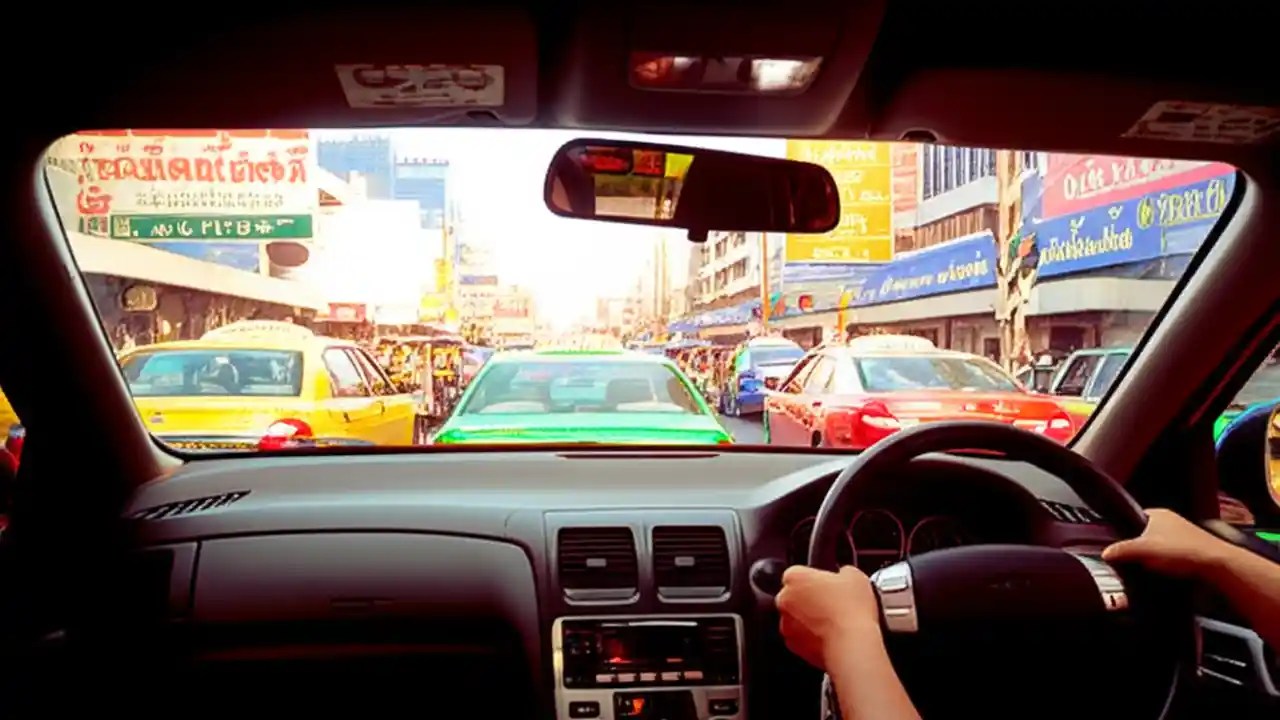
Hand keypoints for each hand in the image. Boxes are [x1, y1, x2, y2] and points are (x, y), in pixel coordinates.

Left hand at [776, 565, 880, 670]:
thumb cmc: (851, 608)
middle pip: (794, 596)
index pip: (799, 573)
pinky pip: (800, 638)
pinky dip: (811, 638)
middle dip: (810, 600)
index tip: (828, 586)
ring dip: (809, 620)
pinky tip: (830, 638)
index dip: (816, 579)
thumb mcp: (854, 577)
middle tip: (832, 605)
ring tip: (834, 623)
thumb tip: (843, 575)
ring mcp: (786, 624)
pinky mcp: (793, 645)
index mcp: (794, 576)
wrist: (852, 644)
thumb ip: (842, 572)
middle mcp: (784, 599)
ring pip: (796, 619)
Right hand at [1102, 508, 1229, 578]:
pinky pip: (1171, 559)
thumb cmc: (1184, 551)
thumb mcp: (1143, 550)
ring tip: (1152, 569)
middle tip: (1133, 561)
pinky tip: (1166, 574)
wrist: (1217, 567)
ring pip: (1159, 549)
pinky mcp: (1191, 553)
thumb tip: (1106, 553)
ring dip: (1154, 560)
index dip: (1124, 533)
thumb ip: (1121, 550)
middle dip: (1139, 549)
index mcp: (1158, 514)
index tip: (1118, 546)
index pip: (1133, 519)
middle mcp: (1172, 522)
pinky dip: (1167, 567)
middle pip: (1145, 536)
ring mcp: (1183, 537)